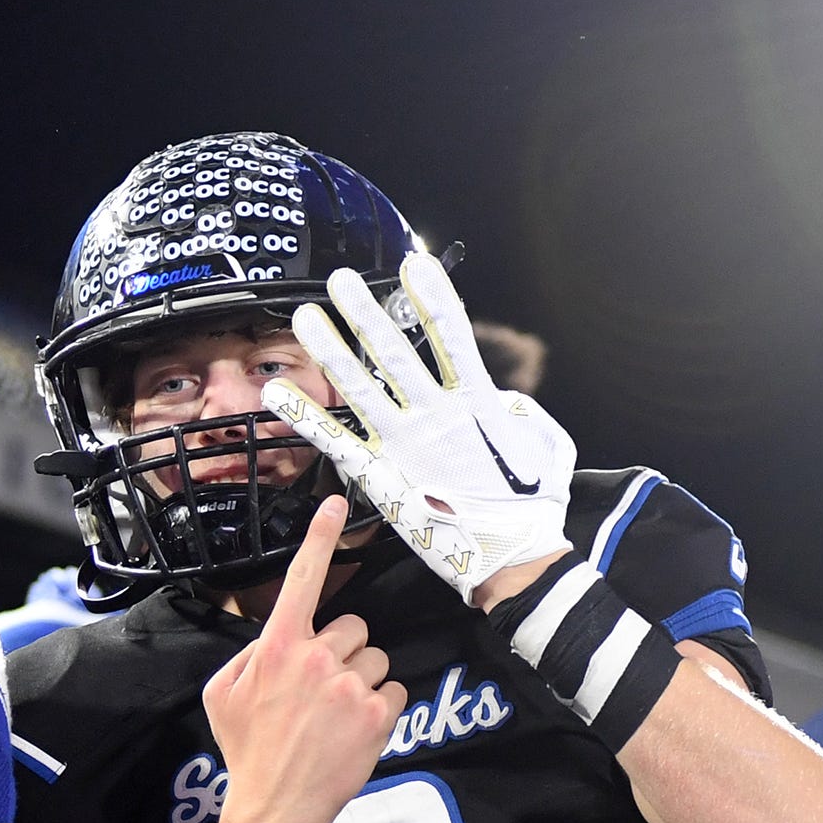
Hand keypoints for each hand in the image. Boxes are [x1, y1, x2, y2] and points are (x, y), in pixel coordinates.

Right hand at [201, 497, 407, 822]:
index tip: (334, 503)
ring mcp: (350, 685)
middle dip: (344, 653)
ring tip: (338, 716)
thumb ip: (249, 655)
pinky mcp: (378, 713)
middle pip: (353, 628)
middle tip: (323, 691)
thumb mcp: (221, 694)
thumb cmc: (247, 749)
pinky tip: (356, 731)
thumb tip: (275, 638)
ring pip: (378, 659)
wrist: (275, 805)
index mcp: (277, 647)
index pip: (301, 580)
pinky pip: (396, 691)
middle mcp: (316, 658)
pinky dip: (382, 709)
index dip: (319, 538)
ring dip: (364, 682)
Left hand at [260, 252, 577, 605]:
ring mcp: (403, 443)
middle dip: (365, 314)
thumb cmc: (533, 506)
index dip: (432, 298)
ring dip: (330, 348)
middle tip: (340, 280)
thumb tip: (499, 398)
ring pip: (359, 385)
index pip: (452, 336)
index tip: (414, 264)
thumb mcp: (546, 444)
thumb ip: (520, 412)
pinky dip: (304, 416)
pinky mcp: (379, 476)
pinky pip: (334, 440)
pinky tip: (277, 394)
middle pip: (393, 352)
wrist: (509, 558)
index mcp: (476, 403)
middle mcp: (434, 415)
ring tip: (306, 315)